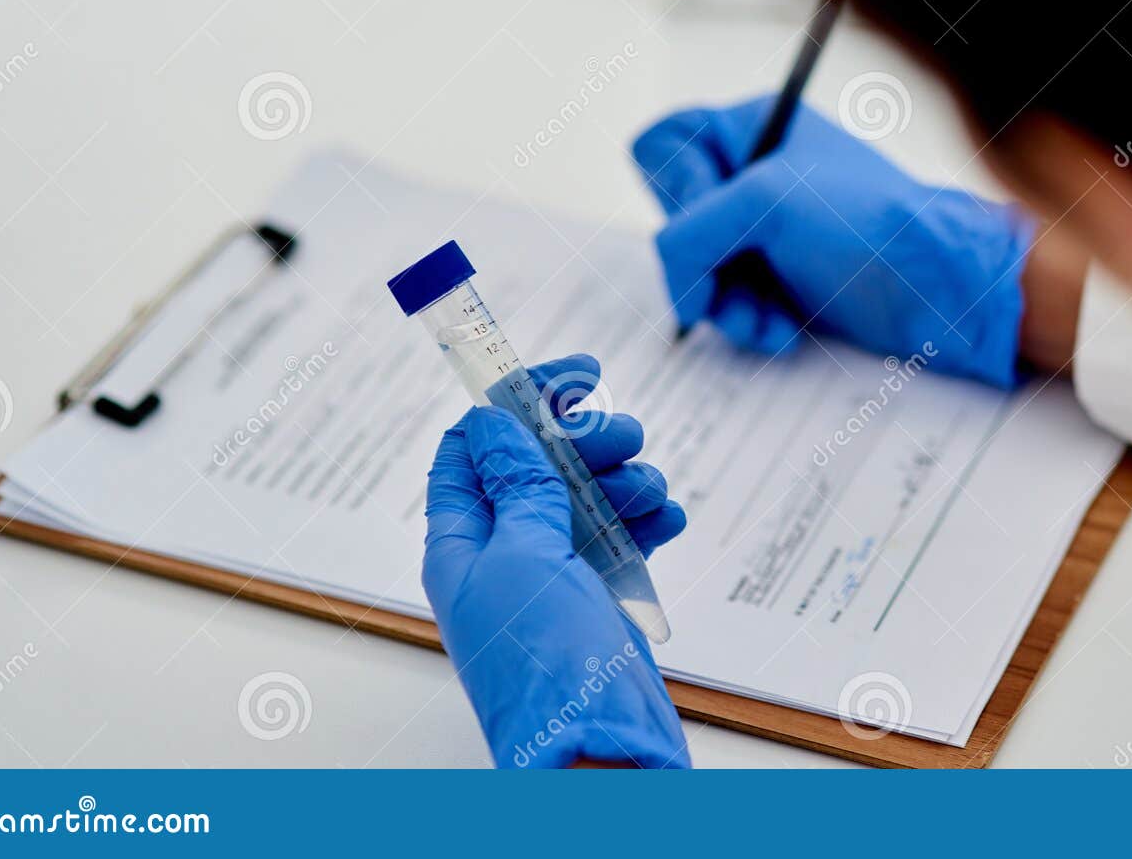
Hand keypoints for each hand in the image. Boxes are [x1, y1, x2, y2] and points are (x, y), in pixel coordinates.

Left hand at [421, 354, 689, 768]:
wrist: (600, 754)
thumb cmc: (546, 665)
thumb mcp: (524, 557)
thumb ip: (518, 486)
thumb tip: (495, 423)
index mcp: (462, 544)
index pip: (472, 450)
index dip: (514, 405)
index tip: (569, 377)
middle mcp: (502, 557)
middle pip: (538, 468)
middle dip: (582, 441)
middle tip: (624, 433)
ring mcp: (551, 580)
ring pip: (585, 500)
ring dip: (621, 481)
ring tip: (651, 488)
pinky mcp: (595, 602)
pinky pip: (619, 542)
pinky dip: (643, 522)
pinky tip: (668, 517)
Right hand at [632, 97, 1035, 385]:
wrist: (944, 291)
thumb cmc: (873, 225)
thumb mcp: (769, 205)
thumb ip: (690, 232)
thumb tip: (677, 286)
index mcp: (753, 127)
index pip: (662, 148)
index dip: (677, 190)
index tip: (716, 214)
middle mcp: (754, 172)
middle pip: (674, 218)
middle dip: (702, 262)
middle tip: (735, 277)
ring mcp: (766, 228)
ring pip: (696, 270)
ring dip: (727, 304)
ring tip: (764, 320)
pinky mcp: (780, 276)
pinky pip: (727, 302)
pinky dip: (747, 321)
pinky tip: (782, 331)